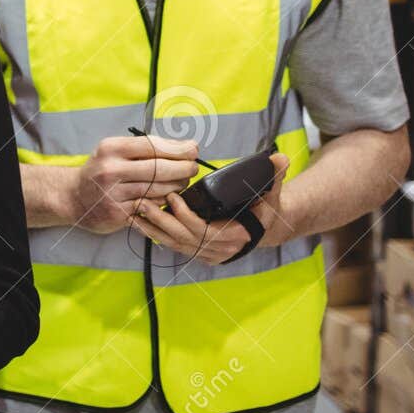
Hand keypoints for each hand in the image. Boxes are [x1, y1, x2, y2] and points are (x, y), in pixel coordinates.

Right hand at [66, 135, 201, 233]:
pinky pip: (152, 206)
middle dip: (183, 168)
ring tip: (181, 182)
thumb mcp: (115, 151)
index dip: (178, 149)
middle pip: (159, 168)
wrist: (73, 196)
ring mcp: (114, 193)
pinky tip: (166, 197)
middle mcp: (111, 169)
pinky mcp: (119, 212)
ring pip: (158, 189)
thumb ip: (146, 147)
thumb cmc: (101, 170)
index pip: (153, 145)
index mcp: (112, 148)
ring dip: (177, 186)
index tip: (193, 150)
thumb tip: (186, 145)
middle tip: (192, 168)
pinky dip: (163, 201)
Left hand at [132, 153, 290, 264]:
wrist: (266, 227)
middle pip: (183, 239)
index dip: (187, 216)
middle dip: (161, 222)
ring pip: (173, 244)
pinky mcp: (196, 251)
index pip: (204, 232)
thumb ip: (275, 177)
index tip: (172, 197)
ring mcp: (206, 254)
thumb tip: (280, 158)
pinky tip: (138, 221)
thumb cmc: (267, 208)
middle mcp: (218, 251)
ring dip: (152, 229)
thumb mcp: (272, 193)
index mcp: (235, 238)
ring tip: (133, 210)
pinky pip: (172, 244)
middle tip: (141, 202)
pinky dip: (154, 233)